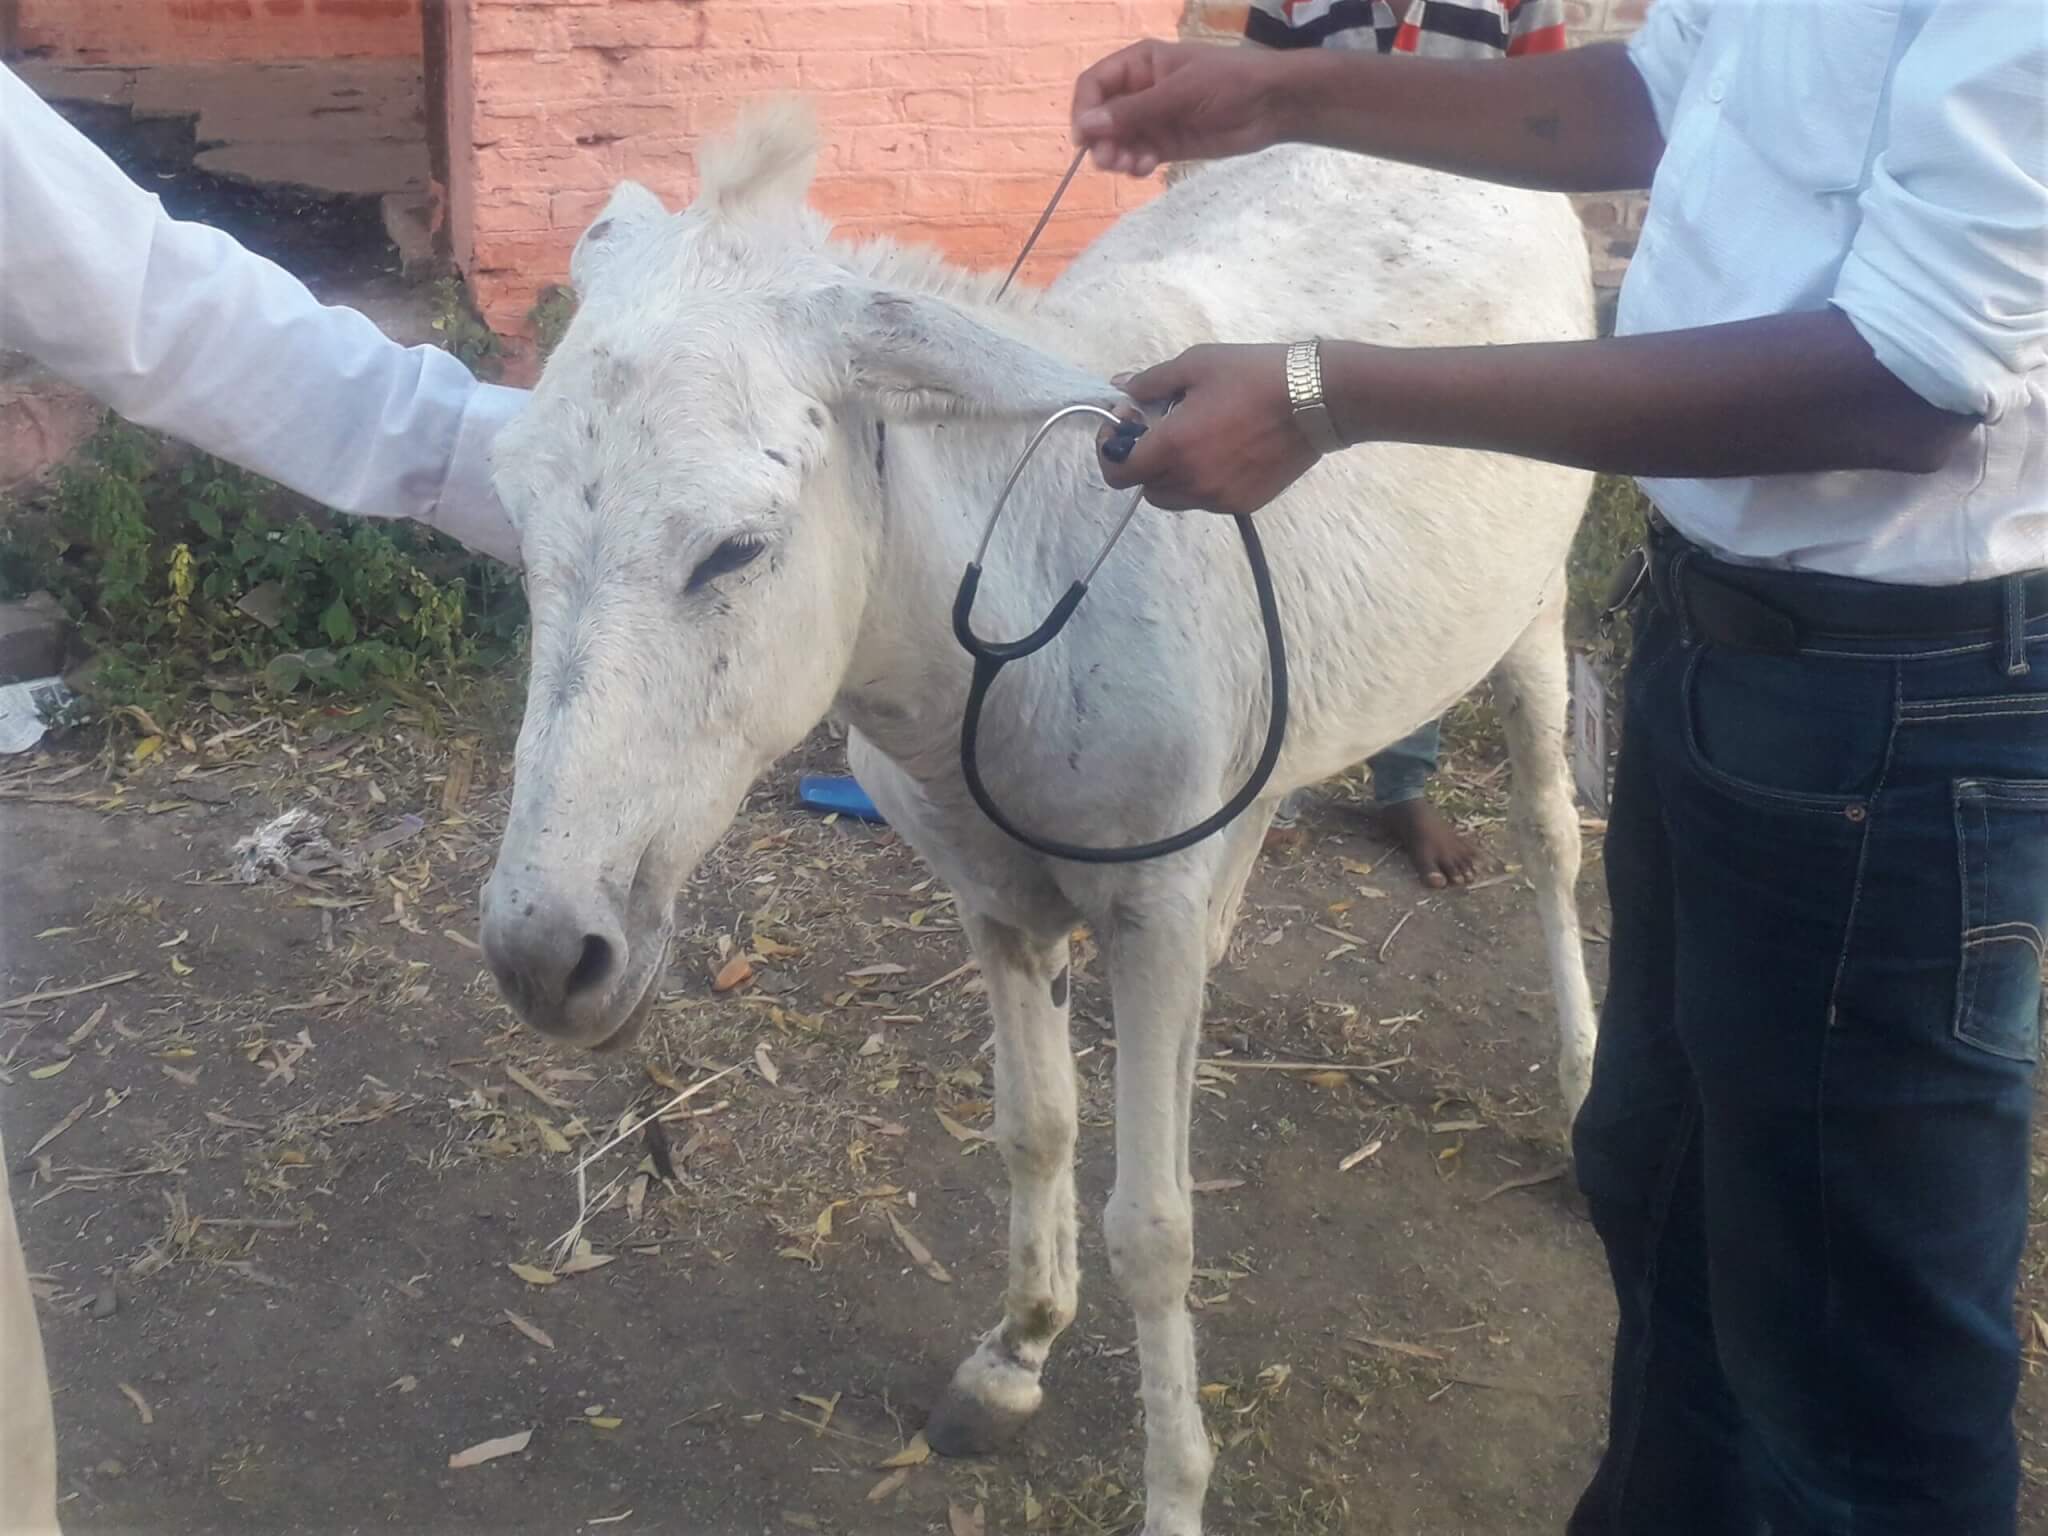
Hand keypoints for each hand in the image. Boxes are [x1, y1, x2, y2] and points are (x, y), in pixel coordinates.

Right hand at [1072, 41, 1293, 176]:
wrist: (1272, 104)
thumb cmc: (1227, 82)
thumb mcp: (1178, 92)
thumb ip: (1133, 111)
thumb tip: (1086, 126)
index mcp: (1139, 64)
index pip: (1095, 85)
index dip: (1084, 110)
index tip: (1084, 138)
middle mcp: (1140, 91)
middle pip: (1101, 117)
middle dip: (1100, 139)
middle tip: (1110, 160)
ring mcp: (1153, 119)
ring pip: (1117, 141)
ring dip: (1117, 156)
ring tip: (1131, 165)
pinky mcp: (1167, 144)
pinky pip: (1138, 156)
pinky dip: (1136, 164)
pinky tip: (1146, 167)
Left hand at [1097, 345, 1324, 515]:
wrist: (1316, 400)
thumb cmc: (1253, 375)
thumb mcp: (1196, 364)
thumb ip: (1150, 382)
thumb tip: (1120, 387)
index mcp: (1172, 448)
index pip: (1117, 472)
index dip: (1112, 449)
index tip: (1126, 425)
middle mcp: (1190, 482)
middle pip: (1144, 488)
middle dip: (1143, 462)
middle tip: (1160, 429)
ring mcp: (1218, 498)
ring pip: (1174, 498)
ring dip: (1171, 475)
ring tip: (1193, 441)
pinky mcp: (1243, 504)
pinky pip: (1206, 500)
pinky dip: (1201, 482)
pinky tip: (1221, 451)